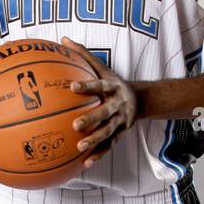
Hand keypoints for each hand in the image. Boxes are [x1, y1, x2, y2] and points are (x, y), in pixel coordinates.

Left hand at [61, 37, 137, 168]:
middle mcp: (120, 104)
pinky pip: (110, 145)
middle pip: (105, 112)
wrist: (141, 100)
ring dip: (95, 140)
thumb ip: (83, 55)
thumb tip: (62, 40)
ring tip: (79, 147)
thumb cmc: (113, 83)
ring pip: (108, 132)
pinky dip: (99, 154)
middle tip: (75, 125)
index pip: (99, 85)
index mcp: (114, 87)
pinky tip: (86, 163)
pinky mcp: (122, 133)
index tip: (72, 87)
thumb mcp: (102, 69)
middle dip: (91, 119)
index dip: (87, 86)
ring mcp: (122, 120)